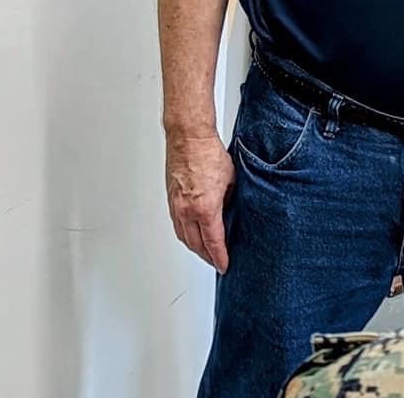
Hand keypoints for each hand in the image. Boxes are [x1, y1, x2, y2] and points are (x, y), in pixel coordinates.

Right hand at [166, 131, 234, 273]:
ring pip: (184, 237)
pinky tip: (192, 234)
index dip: (219, 257)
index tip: (224, 265)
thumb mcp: (231, 180)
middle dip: (207, 257)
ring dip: (195, 247)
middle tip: (217, 262)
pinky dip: (185, 234)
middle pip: (196, 245)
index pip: (213, 242)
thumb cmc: (208, 153)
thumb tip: (232, 211)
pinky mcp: (171, 199)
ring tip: (205, 252)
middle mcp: (187, 210)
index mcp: (205, 208)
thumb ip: (231, 200)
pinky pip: (177, 225)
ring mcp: (176, 206)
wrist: (188, 137)